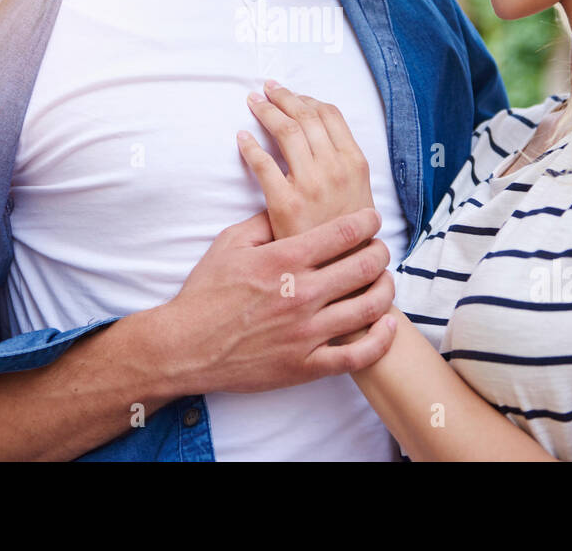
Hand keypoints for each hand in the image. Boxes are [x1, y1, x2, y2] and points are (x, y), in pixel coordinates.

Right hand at [162, 208, 396, 392]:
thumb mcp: (229, 243)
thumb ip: (264, 221)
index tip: (372, 219)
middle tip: (380, 249)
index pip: (344, 233)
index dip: (367, 222)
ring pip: (369, 307)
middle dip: (380, 252)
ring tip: (384, 282)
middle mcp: (301, 294)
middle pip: (365, 266)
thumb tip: (289, 204)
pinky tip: (386, 326)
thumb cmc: (206, 293)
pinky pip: (358, 356)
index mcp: (284, 259)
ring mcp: (306, 333)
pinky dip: (380, 340)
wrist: (185, 346)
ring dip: (386, 290)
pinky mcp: (306, 366)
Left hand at [237, 79, 374, 239]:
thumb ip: (344, 163)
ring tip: (253, 102)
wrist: (344, 269)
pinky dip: (250, 146)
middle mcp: (335, 168)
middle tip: (268, 88)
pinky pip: (263, 165)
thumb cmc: (349, 233)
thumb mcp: (361, 193)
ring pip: (285, 131)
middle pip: (305, 116)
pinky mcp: (286, 203)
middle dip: (284, 97)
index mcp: (355, 162)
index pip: (329, 114)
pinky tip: (241, 138)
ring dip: (267, 110)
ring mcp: (311, 185)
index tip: (292, 95)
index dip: (307, 99)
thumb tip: (320, 133)